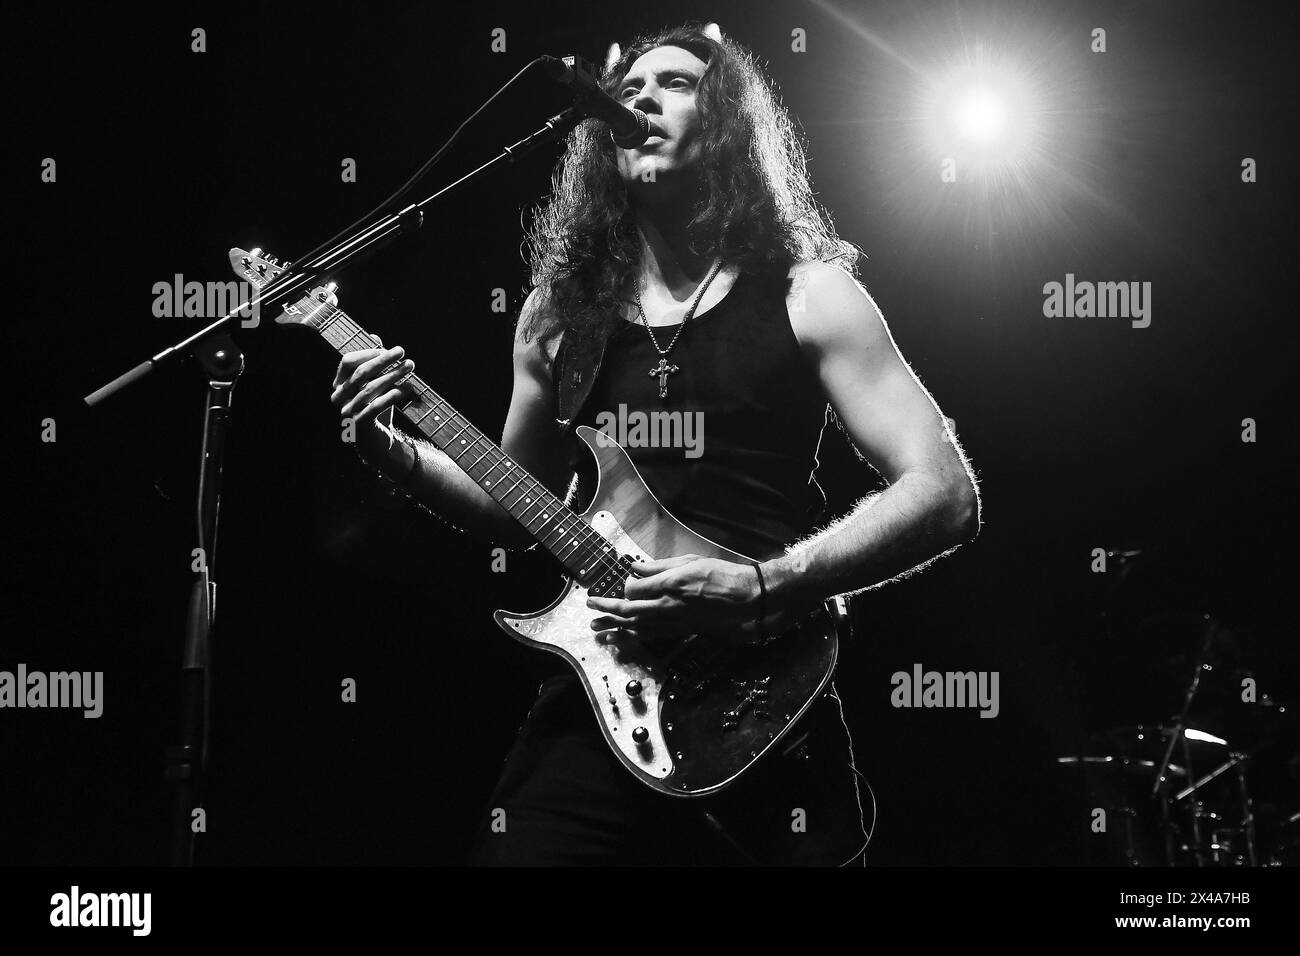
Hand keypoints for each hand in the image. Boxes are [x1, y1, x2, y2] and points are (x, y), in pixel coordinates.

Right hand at [330, 335, 415, 458]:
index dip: (368, 353)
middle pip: (361, 374)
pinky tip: (409, 388)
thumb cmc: (375, 410)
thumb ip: (373, 363)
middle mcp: (339, 398)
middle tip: (402, 351)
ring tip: (410, 366)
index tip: (388, 349)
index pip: (348, 362)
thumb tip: (375, 336)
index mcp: (339, 385)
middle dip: (383, 360)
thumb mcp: (374, 385)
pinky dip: (393, 395)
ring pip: (370, 389)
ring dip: (392, 375)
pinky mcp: (360, 425)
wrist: (377, 443)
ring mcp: (347, 412)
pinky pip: (376, 406)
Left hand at [585, 553, 768, 646]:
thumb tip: (635, 566)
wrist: (742, 598)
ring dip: (613, 627)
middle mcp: (667, 606)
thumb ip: (659, 566)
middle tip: (590, 607)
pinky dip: (631, 637)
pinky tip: (619, 638)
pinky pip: (649, 635)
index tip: (621, 581)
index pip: (634, 588)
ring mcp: (672, 621)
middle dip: (606, 609)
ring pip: (635, 627)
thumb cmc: (718, 575)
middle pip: (628, 611)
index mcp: (669, 584)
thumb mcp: (688, 561)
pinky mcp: (678, 630)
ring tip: (595, 629)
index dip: (623, 586)